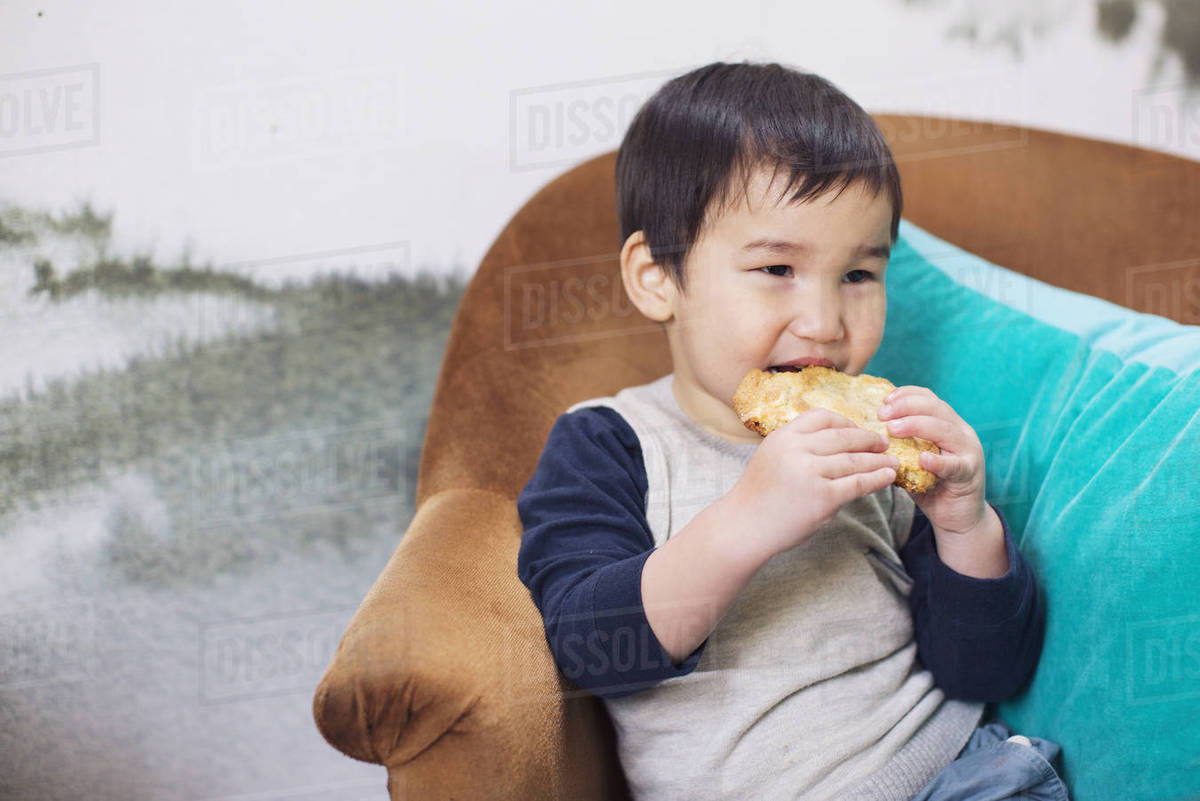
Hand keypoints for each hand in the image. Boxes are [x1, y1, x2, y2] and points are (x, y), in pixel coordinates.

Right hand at [727, 408, 899, 561]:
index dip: (846, 422)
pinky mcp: (822, 497)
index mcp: (784, 436)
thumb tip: (839, 444)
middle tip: (884, 443)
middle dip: (868, 439)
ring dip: (878, 460)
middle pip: (843, 436)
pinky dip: (877, 479)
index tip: (859, 429)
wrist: (744, 527)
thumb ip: (801, 448)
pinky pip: (858, 483)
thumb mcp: (773, 458)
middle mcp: (796, 449)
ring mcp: (810, 473)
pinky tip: (887, 477)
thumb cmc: (760, 495)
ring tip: (892, 461)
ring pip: (854, 460)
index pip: (822, 417)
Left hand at [877, 385, 988, 536]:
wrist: (958, 517)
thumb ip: (899, 445)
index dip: (906, 395)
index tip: (884, 399)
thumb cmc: (931, 485)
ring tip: (892, 430)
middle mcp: (961, 432)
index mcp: (948, 424)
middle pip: (936, 408)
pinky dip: (938, 461)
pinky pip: (954, 465)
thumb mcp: (913, 459)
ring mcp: (969, 452)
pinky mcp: (970, 474)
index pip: (929, 399)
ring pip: (945, 430)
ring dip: (917, 426)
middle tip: (882, 414)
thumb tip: (866, 433)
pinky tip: (923, 459)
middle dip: (907, 407)